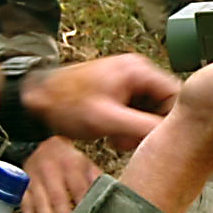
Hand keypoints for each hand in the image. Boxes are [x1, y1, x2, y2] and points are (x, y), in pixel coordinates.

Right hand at [17, 137, 102, 212]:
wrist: (41, 144)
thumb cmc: (69, 160)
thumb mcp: (86, 164)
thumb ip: (97, 180)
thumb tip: (114, 199)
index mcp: (71, 165)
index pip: (79, 188)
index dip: (84, 205)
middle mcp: (51, 171)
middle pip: (58, 198)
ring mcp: (35, 180)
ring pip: (40, 203)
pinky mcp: (24, 187)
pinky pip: (25, 205)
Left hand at [19, 54, 177, 148]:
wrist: (36, 100)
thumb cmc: (64, 104)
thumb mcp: (108, 120)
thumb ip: (143, 127)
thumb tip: (173, 139)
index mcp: (138, 70)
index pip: (176, 95)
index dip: (172, 120)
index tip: (162, 140)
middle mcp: (137, 71)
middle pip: (164, 104)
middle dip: (152, 127)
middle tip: (133, 142)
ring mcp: (127, 81)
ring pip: (150, 111)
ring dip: (139, 130)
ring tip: (120, 140)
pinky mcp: (118, 92)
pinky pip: (136, 111)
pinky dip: (129, 127)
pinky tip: (114, 136)